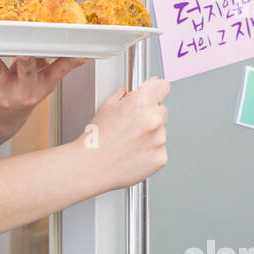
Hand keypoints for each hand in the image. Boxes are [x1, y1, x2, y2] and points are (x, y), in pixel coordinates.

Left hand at [0, 54, 88, 139]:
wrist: (1, 122)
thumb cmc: (22, 95)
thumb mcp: (42, 83)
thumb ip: (52, 64)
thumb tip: (67, 49)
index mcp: (42, 84)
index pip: (59, 70)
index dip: (70, 61)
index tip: (78, 51)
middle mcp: (24, 88)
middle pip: (26, 68)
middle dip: (26, 57)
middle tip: (25, 46)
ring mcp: (4, 90)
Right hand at [77, 75, 169, 191]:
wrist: (91, 166)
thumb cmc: (95, 139)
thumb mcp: (107, 107)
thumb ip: (126, 93)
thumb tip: (135, 88)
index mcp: (139, 103)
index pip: (162, 86)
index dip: (155, 90)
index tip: (153, 94)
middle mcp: (153, 119)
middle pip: (162, 110)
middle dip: (150, 114)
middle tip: (132, 124)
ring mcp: (158, 139)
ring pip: (161, 131)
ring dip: (151, 134)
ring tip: (130, 141)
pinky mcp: (160, 157)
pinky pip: (161, 149)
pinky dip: (151, 151)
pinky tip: (134, 152)